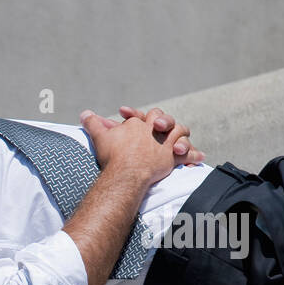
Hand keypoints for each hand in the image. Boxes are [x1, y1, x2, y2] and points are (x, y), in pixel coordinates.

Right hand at [82, 108, 203, 166]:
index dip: (134, 116)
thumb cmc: (112, 155)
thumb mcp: (101, 137)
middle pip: (163, 119)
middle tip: (157, 127)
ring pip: (179, 132)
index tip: (127, 117)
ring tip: (179, 143)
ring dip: (180, 136)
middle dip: (162, 121)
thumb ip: (93, 123)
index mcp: (139, 123)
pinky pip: (187, 154)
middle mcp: (155, 129)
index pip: (140, 116)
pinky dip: (193, 155)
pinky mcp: (173, 156)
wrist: (125, 172)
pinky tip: (199, 157)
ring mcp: (166, 142)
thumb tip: (84, 113)